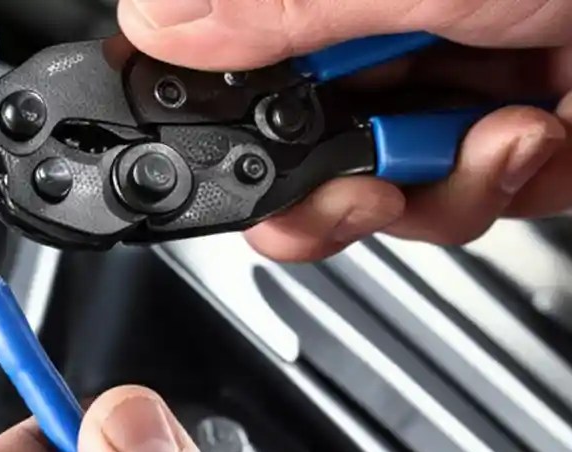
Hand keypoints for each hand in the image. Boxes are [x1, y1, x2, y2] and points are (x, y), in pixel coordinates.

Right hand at [118, 0, 571, 260]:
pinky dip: (482, 190)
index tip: (198, 139)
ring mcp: (477, 69)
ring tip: (454, 151)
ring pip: (379, 172)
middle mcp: (417, 15)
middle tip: (319, 183)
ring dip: (406, 188)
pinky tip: (520, 144)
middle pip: (303, 115)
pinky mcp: (537, 136)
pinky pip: (465, 195)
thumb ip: (285, 5)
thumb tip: (154, 20)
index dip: (211, 93)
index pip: (245, 33)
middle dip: (310, 169)